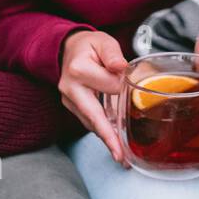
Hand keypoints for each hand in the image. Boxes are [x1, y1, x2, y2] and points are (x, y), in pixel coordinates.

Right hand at [58, 30, 128, 165]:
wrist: (68, 49)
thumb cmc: (89, 46)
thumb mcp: (103, 42)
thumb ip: (112, 54)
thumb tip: (121, 67)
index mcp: (78, 69)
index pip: (108, 86)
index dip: (123, 86)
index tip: (131, 83)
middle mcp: (70, 88)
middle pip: (93, 116)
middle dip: (108, 137)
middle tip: (121, 156)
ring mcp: (69, 100)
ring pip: (91, 122)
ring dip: (106, 138)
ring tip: (122, 154)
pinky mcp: (72, 107)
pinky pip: (89, 120)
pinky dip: (102, 130)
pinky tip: (114, 141)